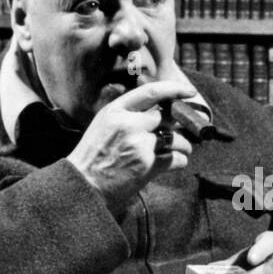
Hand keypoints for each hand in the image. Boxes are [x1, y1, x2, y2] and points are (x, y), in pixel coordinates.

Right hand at [67, 80, 194, 210]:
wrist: (83, 184)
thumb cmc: (92, 156)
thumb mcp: (103, 125)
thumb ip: (127, 115)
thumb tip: (157, 112)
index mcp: (116, 111)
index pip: (151, 92)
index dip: (174, 89)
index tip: (189, 92)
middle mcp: (128, 124)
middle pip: (167, 117)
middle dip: (180, 124)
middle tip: (184, 131)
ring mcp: (139, 144)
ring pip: (176, 138)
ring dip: (183, 146)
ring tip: (181, 151)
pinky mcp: (147, 165)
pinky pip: (176, 158)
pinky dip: (180, 161)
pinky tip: (175, 163)